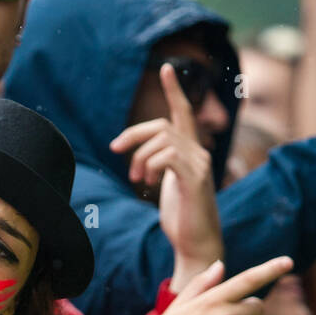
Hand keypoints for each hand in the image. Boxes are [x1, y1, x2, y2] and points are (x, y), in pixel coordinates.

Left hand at [110, 63, 220, 289]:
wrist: (197, 246)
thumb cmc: (182, 219)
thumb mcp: (168, 186)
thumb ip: (160, 166)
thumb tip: (140, 158)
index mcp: (192, 153)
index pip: (183, 113)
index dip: (174, 90)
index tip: (166, 68)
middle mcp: (200, 153)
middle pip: (161, 125)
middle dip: (132, 136)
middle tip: (115, 152)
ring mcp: (200, 164)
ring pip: (162, 140)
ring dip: (140, 157)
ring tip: (137, 179)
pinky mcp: (195, 178)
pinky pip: (167, 156)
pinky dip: (150, 166)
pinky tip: (146, 184)